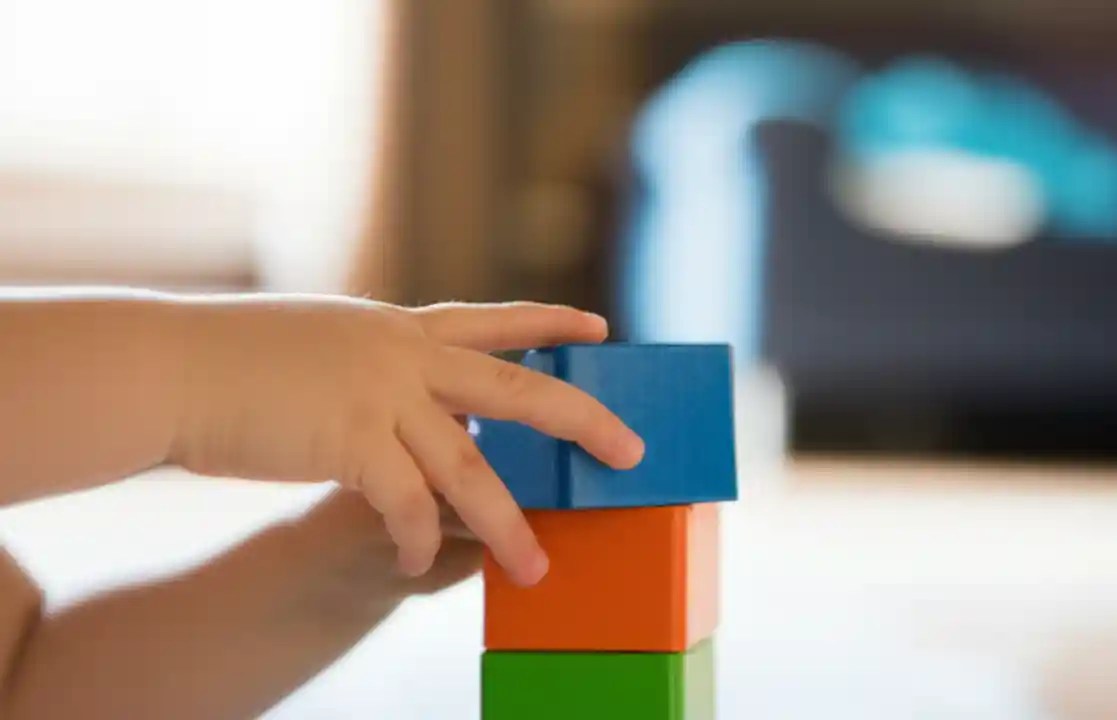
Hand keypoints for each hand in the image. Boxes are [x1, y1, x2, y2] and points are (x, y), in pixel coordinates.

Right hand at [169, 297, 644, 583]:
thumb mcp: (324, 341)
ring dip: (507, 525)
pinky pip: (405, 505)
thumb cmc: (235, 357)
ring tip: (537, 568)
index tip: (602, 330)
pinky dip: (415, 540)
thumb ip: (377, 361)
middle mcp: (405, 355)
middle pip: (517, 390)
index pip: (494, 318)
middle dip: (581, 422)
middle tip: (630, 452)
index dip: (551, 323)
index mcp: (401, 328)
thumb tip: (413, 386)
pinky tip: (413, 562)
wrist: (170, 365)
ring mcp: (382, 395)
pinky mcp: (350, 440)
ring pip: (471, 468)